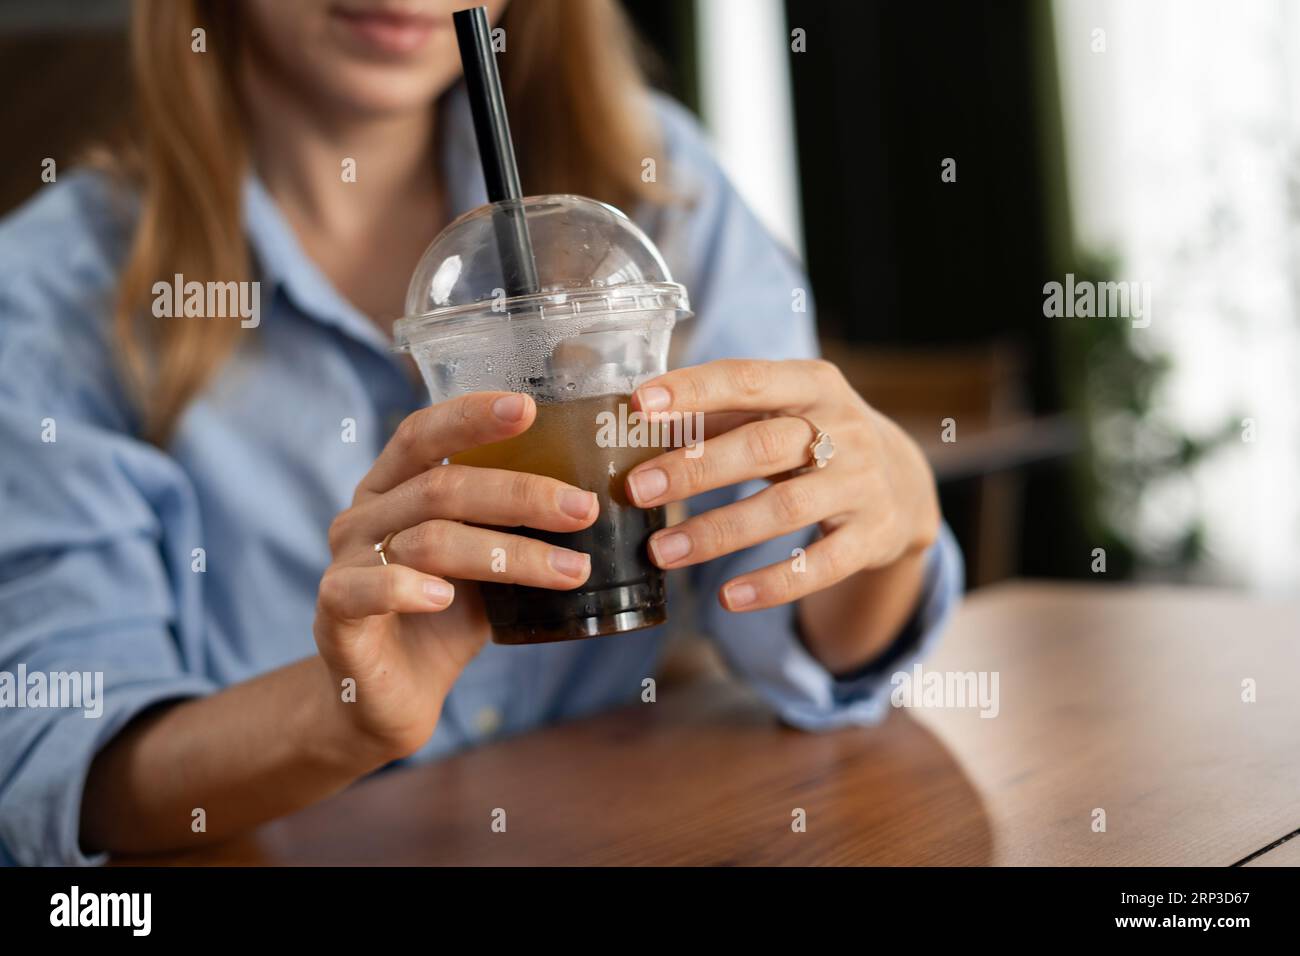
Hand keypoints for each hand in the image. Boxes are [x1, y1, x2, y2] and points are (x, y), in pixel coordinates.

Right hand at [312, 392, 598, 760]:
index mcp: (394, 489)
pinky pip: (366, 588)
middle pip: (442, 487)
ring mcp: (344, 562)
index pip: (424, 433)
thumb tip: (595, 503)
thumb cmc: (443, 622)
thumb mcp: (488, 567)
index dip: (471, 416)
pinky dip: (408, 588)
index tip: (530, 407)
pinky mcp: (334, 613)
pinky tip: (447, 598)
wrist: (390, 700)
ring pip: (428, 540)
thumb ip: (516, 531)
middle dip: (522, 494)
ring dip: (508, 554)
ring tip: (571, 570)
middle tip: (584, 508)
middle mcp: (364, 515)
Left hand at [625, 358, 939, 623]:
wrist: (905, 481)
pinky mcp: (874, 536)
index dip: (694, 390)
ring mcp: (863, 484)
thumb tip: (637, 422)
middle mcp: (845, 430)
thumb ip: (719, 414)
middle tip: (637, 489)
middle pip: (764, 446)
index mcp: (814, 384)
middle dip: (696, 468)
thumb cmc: (816, 436)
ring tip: (662, 551)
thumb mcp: (781, 410)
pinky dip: (774, 583)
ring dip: (718, 531)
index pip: (749, 379)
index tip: (639, 404)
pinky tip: (728, 597)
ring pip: (786, 508)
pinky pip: (821, 565)